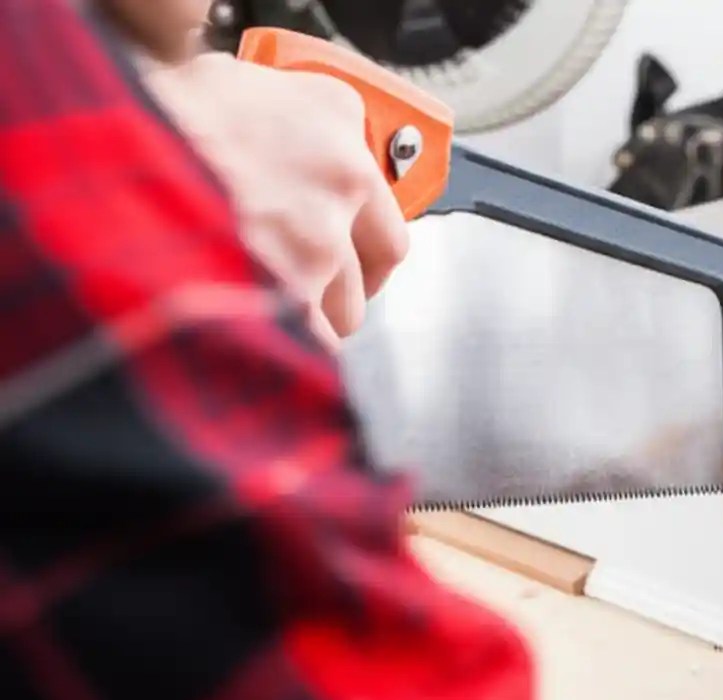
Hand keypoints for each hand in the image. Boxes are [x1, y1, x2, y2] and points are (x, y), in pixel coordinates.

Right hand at [145, 52, 408, 348]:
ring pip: (348, 308)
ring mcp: (323, 240)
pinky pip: (314, 345)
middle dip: (350, 280)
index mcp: (331, 114)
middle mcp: (343, 176)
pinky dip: (294, 355)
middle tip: (319, 289)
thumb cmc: (142, 114)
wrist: (99, 157)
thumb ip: (273, 115)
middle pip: (382, 257)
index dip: (357, 224)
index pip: (379, 183)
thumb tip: (270, 146)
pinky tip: (260, 350)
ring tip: (271, 319)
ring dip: (316, 319)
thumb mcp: (225, 81)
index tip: (345, 241)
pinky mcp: (294, 295)